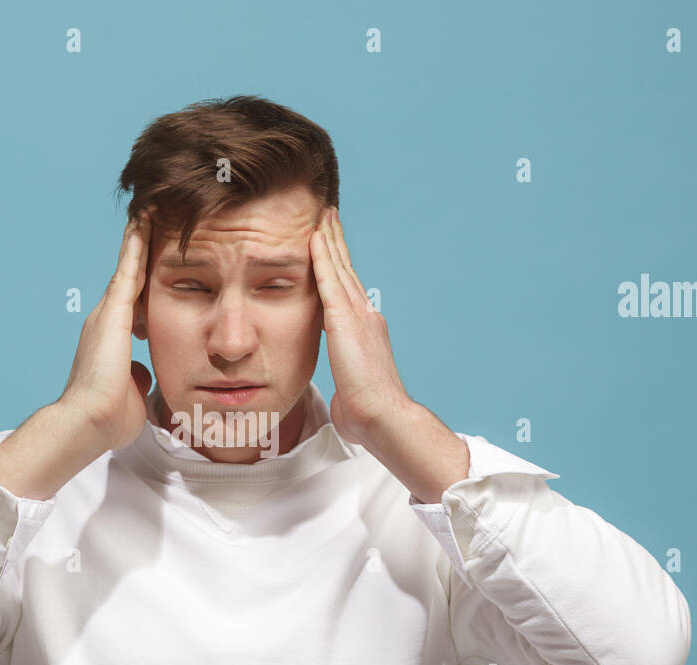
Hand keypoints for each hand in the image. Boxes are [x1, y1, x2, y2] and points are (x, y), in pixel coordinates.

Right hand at [59, 209, 154, 452]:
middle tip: (147, 216)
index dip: (141, 274)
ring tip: (147, 210)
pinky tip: (144, 222)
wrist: (88, 422)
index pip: (132, 299)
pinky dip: (136, 246)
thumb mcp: (130, 392)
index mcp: (112, 337)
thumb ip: (136, 378)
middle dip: (137, 247)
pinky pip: (129, 270)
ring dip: (137, 238)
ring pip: (127, 267)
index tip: (151, 254)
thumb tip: (141, 376)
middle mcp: (105, 319)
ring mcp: (107, 314)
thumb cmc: (107, 417)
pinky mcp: (113, 314)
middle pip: (127, 275)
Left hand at [309, 206, 411, 447]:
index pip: (347, 291)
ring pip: (340, 268)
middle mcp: (365, 317)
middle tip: (328, 214)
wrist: (382, 418)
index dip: (338, 265)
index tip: (330, 243)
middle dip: (337, 242)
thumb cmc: (367, 413)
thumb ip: (348, 380)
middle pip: (346, 270)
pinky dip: (322, 258)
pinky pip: (330, 282)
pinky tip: (314, 237)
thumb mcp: (352, 389)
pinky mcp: (346, 322)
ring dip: (330, 239)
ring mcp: (358, 317)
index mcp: (365, 331)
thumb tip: (345, 394)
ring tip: (322, 214)